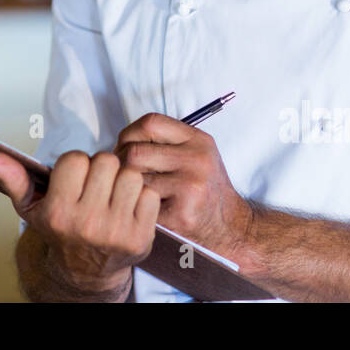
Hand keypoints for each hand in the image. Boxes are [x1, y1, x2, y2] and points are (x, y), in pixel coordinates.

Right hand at [0, 149, 159, 293]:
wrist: (85, 273)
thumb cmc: (61, 232)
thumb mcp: (31, 208)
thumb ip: (15, 179)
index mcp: (59, 212)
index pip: (75, 158)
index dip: (76, 164)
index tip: (74, 178)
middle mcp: (87, 222)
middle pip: (106, 161)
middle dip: (101, 169)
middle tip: (96, 185)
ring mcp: (116, 231)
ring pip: (130, 175)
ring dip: (123, 181)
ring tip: (112, 195)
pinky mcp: (140, 237)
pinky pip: (149, 194)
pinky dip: (141, 198)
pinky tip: (127, 209)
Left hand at [114, 113, 252, 258]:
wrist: (228, 227)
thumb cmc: (203, 189)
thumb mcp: (195, 154)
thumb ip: (165, 142)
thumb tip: (121, 141)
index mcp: (198, 140)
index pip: (150, 123)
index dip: (129, 133)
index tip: (125, 147)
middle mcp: (197, 160)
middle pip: (136, 152)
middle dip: (122, 163)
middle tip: (123, 175)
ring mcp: (190, 186)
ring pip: (135, 179)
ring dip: (128, 187)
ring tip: (136, 192)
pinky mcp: (182, 213)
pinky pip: (142, 204)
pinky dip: (138, 207)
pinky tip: (146, 209)